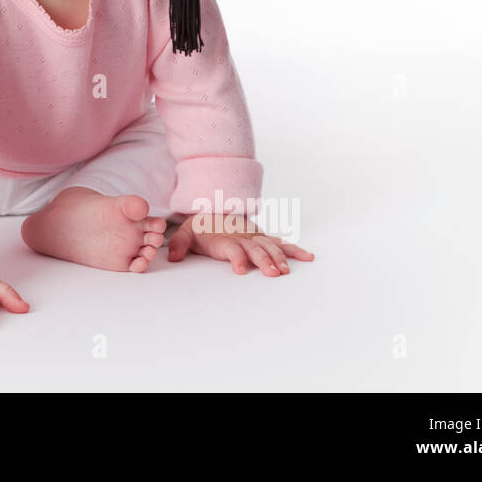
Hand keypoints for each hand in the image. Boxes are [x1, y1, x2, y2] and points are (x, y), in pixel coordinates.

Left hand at [165, 212, 314, 275]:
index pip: (231, 248)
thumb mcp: (186, 232)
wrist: (214, 208)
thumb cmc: (201, 226)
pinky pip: (280, 243)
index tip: (240, 269)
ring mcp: (254, 237)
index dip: (236, 258)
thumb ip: (179, 244)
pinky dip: (294, 250)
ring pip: (269, 247)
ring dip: (279, 258)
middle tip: (272, 273)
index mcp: (224, 238)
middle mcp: (242, 237)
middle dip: (264, 261)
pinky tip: (308, 257)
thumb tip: (172, 256)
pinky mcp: (263, 238)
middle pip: (255, 249)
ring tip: (285, 271)